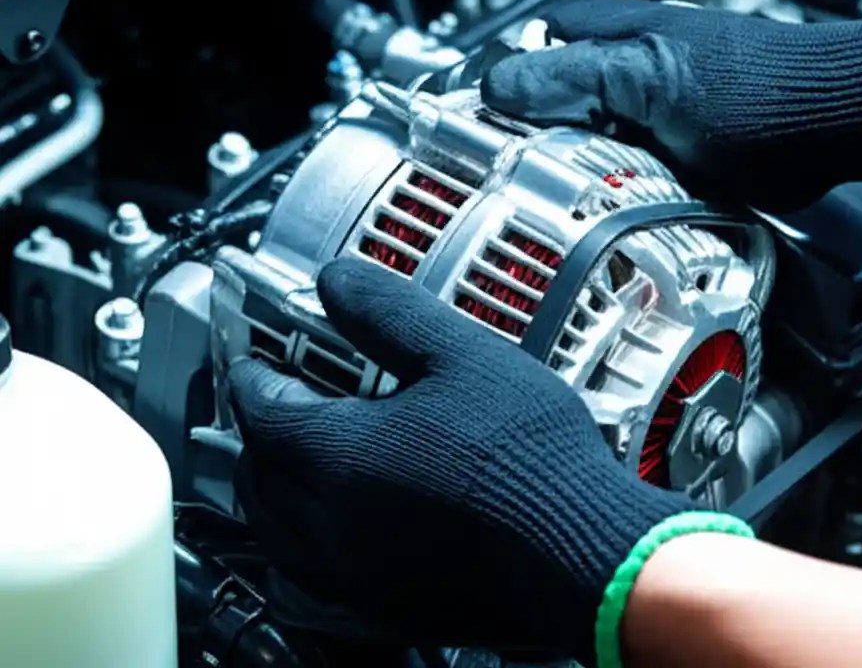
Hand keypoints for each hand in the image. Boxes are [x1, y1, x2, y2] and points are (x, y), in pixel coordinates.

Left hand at [228, 258, 695, 660]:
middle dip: (258, 435)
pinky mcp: (388, 608)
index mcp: (339, 454)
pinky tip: (335, 534)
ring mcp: (357, 574)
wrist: (584, 550)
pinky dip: (305, 546)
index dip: (252, 376)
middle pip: (258, 475)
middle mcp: (332, 522)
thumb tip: (338, 279)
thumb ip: (389, 314)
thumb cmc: (531, 459)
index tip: (256, 362)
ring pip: (278, 533)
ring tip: (293, 467)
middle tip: (275, 406)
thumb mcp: (463, 357)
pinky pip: (313, 578)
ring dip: (273, 494)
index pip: (262, 408)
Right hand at [481, 0, 861, 211]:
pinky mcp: (696, 139)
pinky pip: (642, 159)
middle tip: (526, 168)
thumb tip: (498, 83)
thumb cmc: (767, 95)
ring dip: (588, 159)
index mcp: (621, 34)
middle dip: (544, 131)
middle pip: (563, 93)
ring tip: (575, 189)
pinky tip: (630, 197)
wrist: (842, 121)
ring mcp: (670, 99)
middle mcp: (642, 59)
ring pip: (602, 131)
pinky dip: (630, 179)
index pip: (534, 49)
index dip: (504, 88)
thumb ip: (569, 82)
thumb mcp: (647, 85)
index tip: (483, 131)